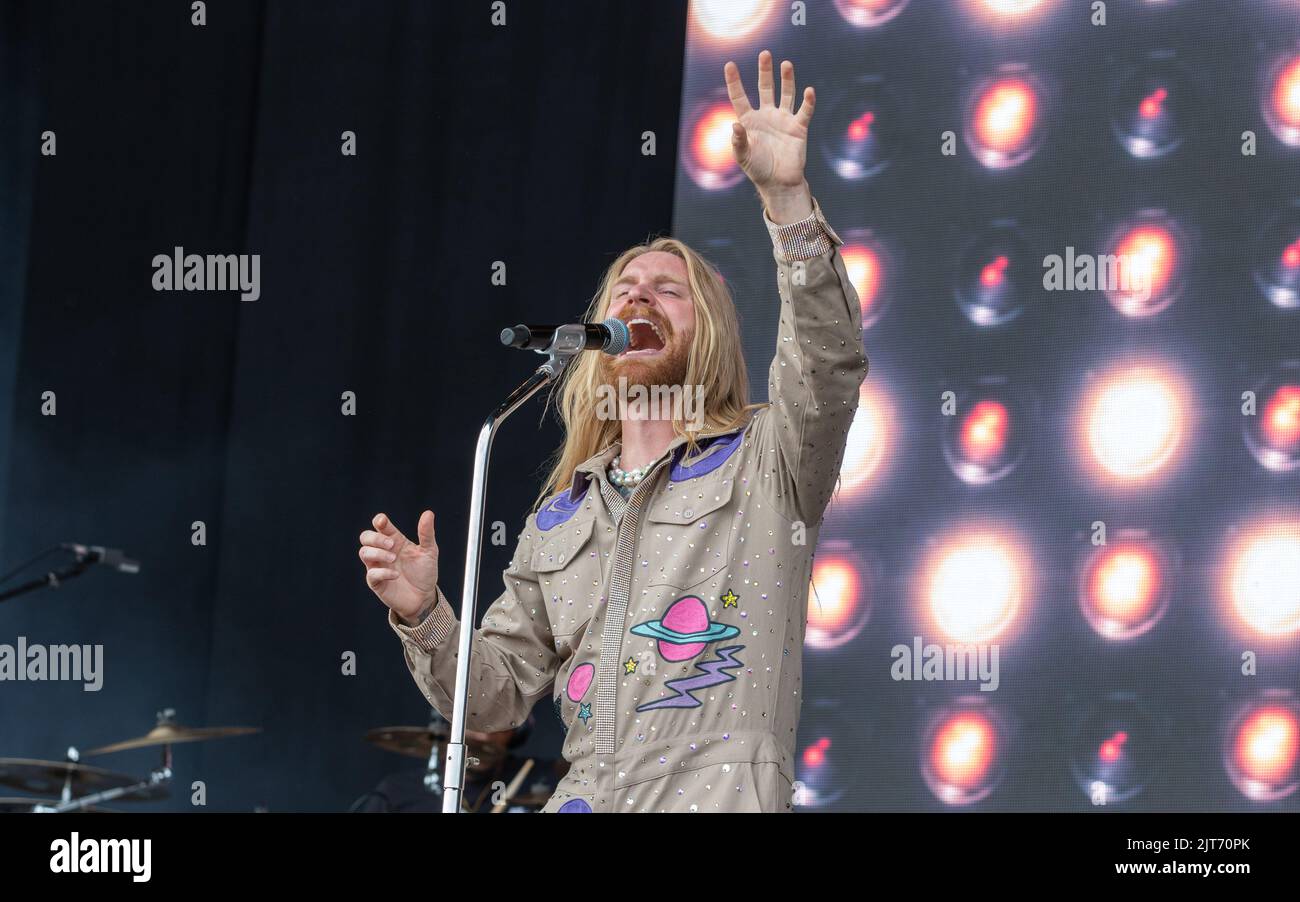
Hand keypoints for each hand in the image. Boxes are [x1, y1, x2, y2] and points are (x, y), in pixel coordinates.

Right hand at [359, 510, 438, 625]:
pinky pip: (371, 574)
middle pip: (366, 537)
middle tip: (391, 545)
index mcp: (395, 540)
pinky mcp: (376, 582)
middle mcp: (383, 551)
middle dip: (375, 538)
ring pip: (364, 553)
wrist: (424, 597)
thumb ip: (426, 533)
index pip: (381, 526)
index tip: (382, 521)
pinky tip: (396, 575)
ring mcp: (378, 566)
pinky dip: (382, 572)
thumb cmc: (425, 572)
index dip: (379, 521)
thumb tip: (428, 513)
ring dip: (377, 553)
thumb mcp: (429, 551)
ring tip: (394, 558)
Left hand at [724, 50, 814, 222]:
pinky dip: (807, 101)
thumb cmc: (758, 169)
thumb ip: (738, 141)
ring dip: (786, 79)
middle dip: (765, 71)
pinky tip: (808, 91)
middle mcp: (766, 116)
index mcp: (749, 121)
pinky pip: (804, 111)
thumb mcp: (743, 156)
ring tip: (786, 64)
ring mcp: (783, 119)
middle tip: (765, 54)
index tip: (730, 65)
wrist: (779, 183)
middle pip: (765, 88)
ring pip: (786, 94)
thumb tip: (735, 125)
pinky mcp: (799, 127)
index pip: (740, 97)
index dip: (734, 82)